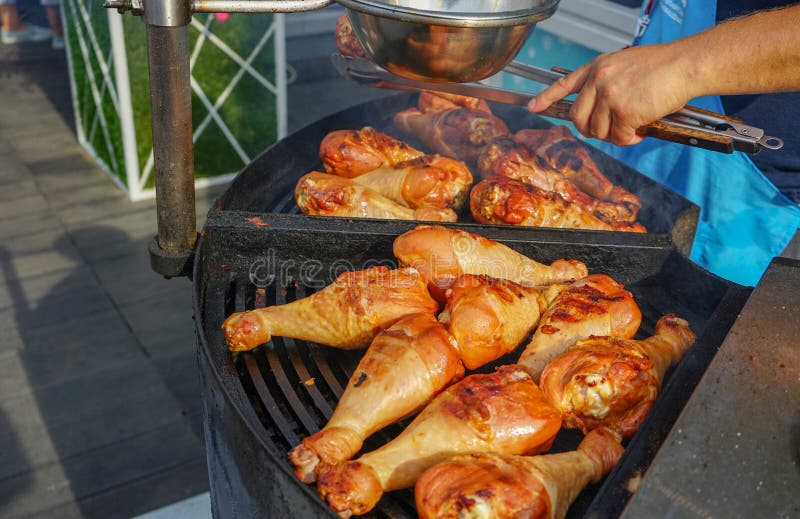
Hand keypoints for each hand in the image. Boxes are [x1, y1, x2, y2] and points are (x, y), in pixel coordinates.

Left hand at [528, 43, 692, 145]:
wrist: (686, 64)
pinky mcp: (624, 111)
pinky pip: (618, 138)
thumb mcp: (626, 65)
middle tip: (609, 130)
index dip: (546, 98)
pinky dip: (629, 139)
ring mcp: (610, 95)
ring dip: (614, 136)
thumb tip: (600, 113)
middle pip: (577, 118)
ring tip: (632, 127)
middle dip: (590, 130)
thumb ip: (607, 83)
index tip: (532, 107)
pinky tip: (641, 130)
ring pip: (598, 131)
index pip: (564, 84)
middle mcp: (599, 80)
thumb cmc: (663, 66)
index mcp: (598, 67)